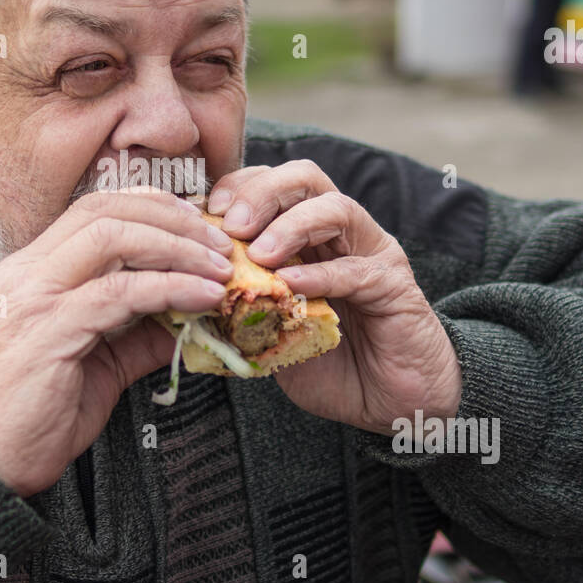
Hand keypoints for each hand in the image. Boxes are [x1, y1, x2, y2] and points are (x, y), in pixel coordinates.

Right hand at [0, 189, 233, 497]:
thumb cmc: (36, 414)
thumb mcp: (101, 363)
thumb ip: (141, 333)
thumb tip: (193, 317)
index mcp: (31, 270)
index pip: (93, 209)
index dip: (151, 207)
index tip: (196, 224)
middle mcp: (26, 273)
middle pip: (105, 211)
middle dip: (172, 220)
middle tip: (219, 245)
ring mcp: (32, 298)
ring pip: (113, 239)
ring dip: (177, 249)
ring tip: (219, 270)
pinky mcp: (48, 330)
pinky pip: (120, 293)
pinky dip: (170, 287)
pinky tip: (203, 297)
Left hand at [206, 161, 462, 434]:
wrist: (392, 405)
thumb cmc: (332, 366)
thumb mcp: (271, 335)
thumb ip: (240, 310)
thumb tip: (187, 297)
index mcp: (309, 236)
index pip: (272, 184)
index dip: (237, 188)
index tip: (205, 213)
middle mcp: (342, 234)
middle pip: (304, 178)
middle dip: (262, 192)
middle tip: (231, 225)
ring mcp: (372, 254)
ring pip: (334, 207)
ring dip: (291, 224)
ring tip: (259, 254)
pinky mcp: (394, 285)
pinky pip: (356, 268)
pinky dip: (320, 274)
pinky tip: (291, 286)